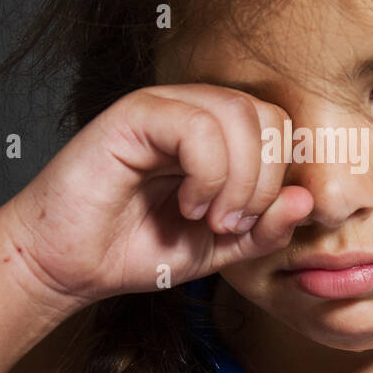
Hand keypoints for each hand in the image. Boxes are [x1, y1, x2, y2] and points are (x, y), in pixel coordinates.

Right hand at [1, 84, 313, 306]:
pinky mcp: (132, 114)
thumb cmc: (135, 250)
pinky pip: (196, 124)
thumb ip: (264, 229)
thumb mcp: (218, 249)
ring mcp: (162, 107)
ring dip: (237, 180)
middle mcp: (193, 111)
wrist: (68, 265)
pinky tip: (187, 204)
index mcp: (218, 135)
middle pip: (268, 116)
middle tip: (230, 224)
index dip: (279, 180)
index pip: (279, 130)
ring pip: (238, 114)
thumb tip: (304, 200)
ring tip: (207, 218)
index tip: (250, 227)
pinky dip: (207, 172)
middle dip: (264, 181)